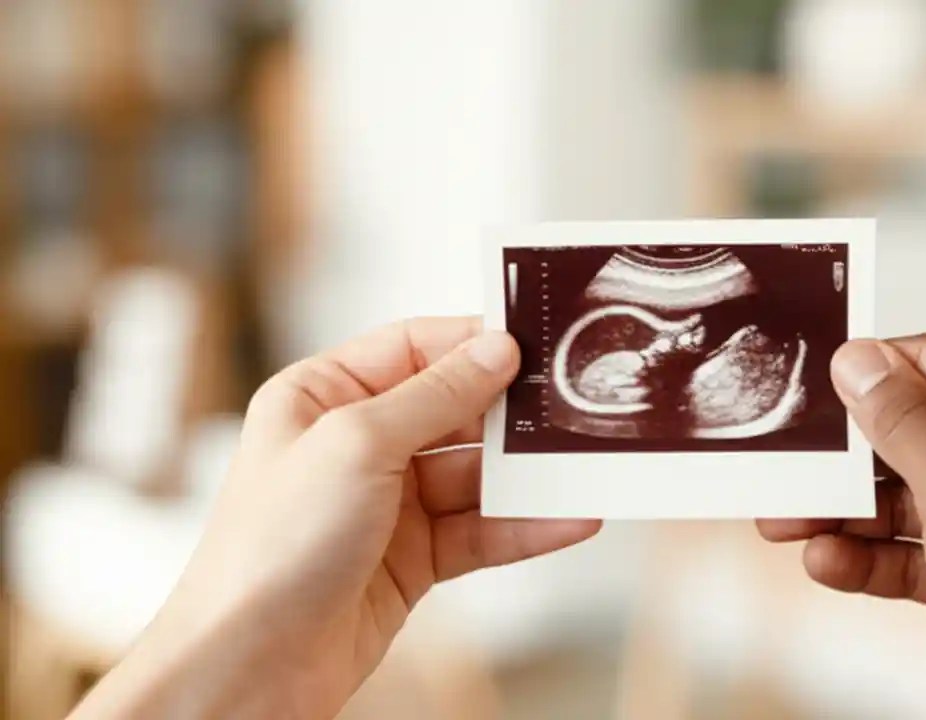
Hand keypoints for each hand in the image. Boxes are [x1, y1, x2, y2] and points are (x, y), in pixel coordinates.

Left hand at [75, 318, 600, 719]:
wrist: (252, 666)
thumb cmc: (271, 548)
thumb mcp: (357, 445)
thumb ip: (434, 396)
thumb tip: (495, 351)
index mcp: (321, 397)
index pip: (412, 348)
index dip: (472, 342)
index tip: (531, 340)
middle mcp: (355, 444)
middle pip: (454, 410)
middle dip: (510, 412)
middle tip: (571, 402)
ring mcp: (387, 503)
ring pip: (476, 475)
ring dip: (527, 475)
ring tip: (581, 465)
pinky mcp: (413, 558)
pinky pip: (481, 531)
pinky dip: (525, 526)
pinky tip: (567, 519)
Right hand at [759, 335, 925, 719]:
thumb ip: (903, 424)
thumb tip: (861, 362)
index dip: (864, 375)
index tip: (806, 390)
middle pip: (914, 432)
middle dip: (845, 463)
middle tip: (784, 474)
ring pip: (912, 495)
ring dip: (850, 517)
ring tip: (786, 526)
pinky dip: (879, 557)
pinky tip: (831, 565)